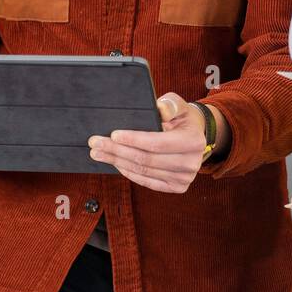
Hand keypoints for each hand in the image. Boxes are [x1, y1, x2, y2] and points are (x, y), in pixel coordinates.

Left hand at [87, 91, 207, 192]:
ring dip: (117, 162)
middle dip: (117, 151)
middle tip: (96, 143)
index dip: (133, 140)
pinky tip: (115, 163)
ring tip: (99, 153)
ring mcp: (184, 178)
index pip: (157, 143)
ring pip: (143, 171)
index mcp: (193, 141)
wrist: (195, 136)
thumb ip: (170, 104)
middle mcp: (191, 163)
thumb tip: (159, 109)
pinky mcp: (175, 187)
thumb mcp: (179, 105)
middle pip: (146, 159)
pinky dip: (129, 172)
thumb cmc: (182, 118)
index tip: (113, 135)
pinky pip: (147, 182)